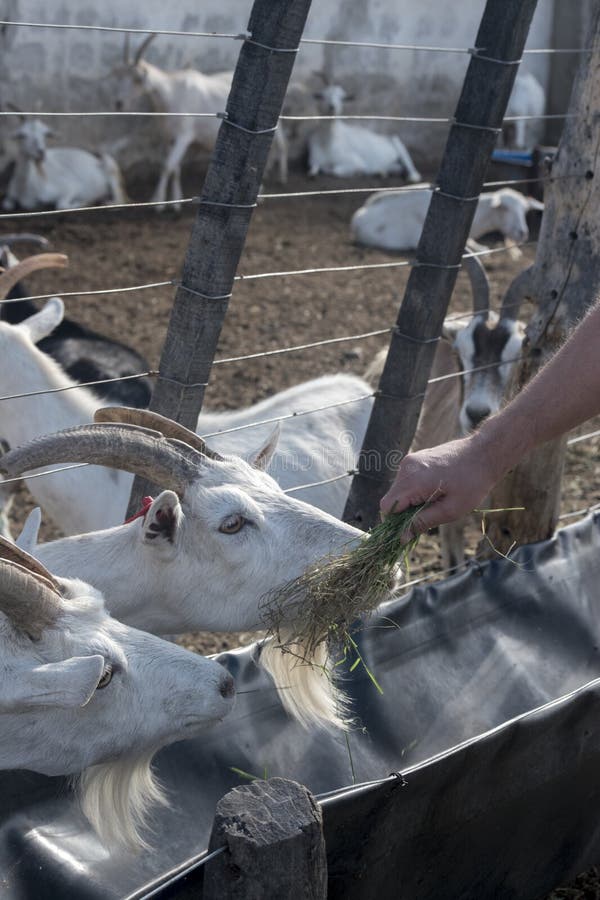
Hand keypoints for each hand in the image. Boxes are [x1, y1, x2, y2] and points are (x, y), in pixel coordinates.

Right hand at [380, 435, 496, 531]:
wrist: (485, 452)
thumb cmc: (473, 482)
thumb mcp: (450, 510)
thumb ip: (422, 522)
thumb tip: (401, 538)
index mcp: (413, 480)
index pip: (387, 507)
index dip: (396, 522)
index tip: (414, 527)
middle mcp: (406, 467)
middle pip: (392, 499)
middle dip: (406, 512)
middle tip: (432, 514)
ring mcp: (410, 460)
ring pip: (399, 491)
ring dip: (412, 501)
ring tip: (437, 500)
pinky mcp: (415, 458)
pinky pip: (407, 481)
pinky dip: (416, 490)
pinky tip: (437, 489)